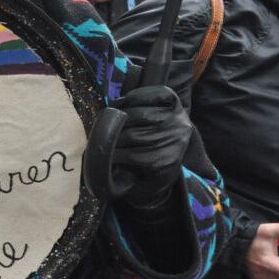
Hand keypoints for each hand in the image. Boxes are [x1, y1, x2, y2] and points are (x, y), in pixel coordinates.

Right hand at [111, 85, 191, 206]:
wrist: (178, 149)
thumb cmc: (153, 167)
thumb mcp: (143, 183)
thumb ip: (123, 183)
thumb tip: (100, 180)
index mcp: (168, 162)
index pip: (135, 157)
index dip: (114, 155)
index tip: (102, 155)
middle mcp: (176, 139)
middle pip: (135, 135)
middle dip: (114, 137)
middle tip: (102, 139)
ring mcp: (177, 119)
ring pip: (140, 115)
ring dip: (120, 116)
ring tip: (110, 121)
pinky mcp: (175, 101)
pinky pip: (152, 94)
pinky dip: (134, 96)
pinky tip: (122, 103)